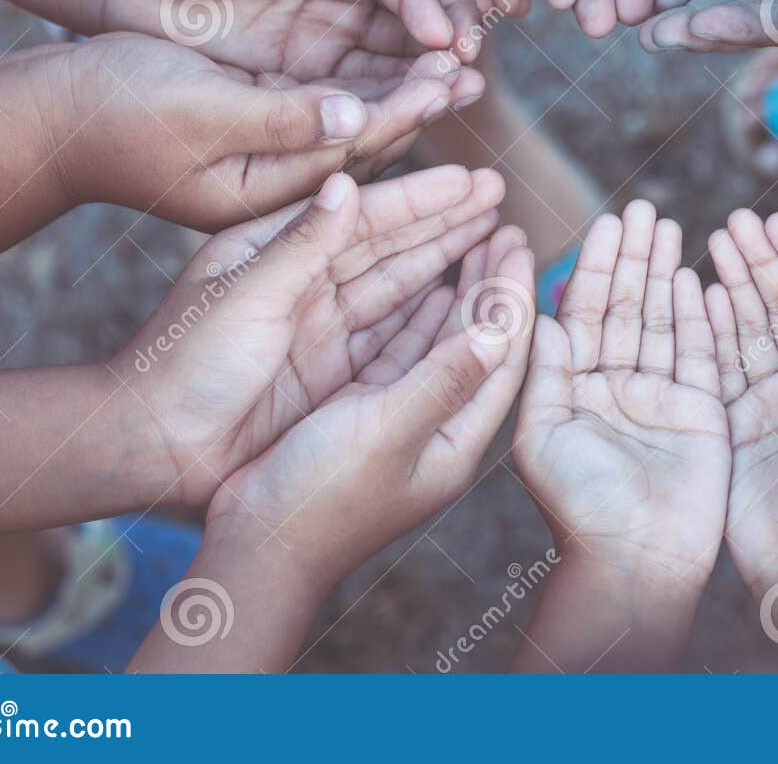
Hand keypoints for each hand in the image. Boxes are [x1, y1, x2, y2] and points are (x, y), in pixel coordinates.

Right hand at [44, 32, 467, 229]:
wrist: (45, 117)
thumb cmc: (110, 111)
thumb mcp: (197, 111)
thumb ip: (278, 119)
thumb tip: (353, 112)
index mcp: (262, 196)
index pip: (354, 152)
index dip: (406, 111)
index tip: (457, 79)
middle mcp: (274, 192)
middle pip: (366, 151)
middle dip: (421, 113)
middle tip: (479, 79)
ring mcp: (265, 173)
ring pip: (352, 135)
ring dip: (403, 102)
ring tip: (457, 69)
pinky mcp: (255, 148)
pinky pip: (326, 122)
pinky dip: (364, 94)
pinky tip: (399, 69)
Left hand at [73, 0, 495, 76]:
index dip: (429, 3)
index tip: (447, 32)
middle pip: (410, 26)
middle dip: (442, 49)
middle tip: (466, 72)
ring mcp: (325, 40)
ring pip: (388, 66)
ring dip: (422, 82)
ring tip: (454, 96)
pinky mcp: (300, 81)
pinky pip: (349, 99)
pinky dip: (381, 108)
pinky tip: (409, 118)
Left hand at [118, 167, 505, 505]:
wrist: (151, 447)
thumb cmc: (182, 365)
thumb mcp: (242, 296)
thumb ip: (301, 244)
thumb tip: (347, 182)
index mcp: (272, 249)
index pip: (359, 214)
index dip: (418, 196)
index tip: (469, 177)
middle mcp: (301, 283)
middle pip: (388, 244)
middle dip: (445, 219)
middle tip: (499, 192)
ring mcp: (317, 328)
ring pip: (397, 285)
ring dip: (446, 259)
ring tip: (495, 234)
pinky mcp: (327, 371)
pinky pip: (390, 336)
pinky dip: (429, 316)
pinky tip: (464, 297)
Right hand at [208, 226, 534, 591]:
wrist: (258, 547)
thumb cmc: (321, 499)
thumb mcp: (386, 432)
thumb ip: (443, 380)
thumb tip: (499, 331)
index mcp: (457, 441)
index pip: (503, 358)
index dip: (514, 300)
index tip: (519, 244)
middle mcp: (440, 430)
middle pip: (482, 346)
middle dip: (497, 289)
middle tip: (507, 229)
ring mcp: (405, 422)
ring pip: (447, 345)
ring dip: (465, 295)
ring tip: (480, 242)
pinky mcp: (368, 415)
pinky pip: (409, 354)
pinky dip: (424, 317)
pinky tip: (434, 286)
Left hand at [514, 201, 729, 586]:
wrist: (636, 562)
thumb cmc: (578, 508)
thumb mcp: (541, 436)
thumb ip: (541, 372)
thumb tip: (534, 310)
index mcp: (573, 388)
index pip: (584, 312)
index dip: (595, 266)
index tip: (605, 221)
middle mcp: (616, 386)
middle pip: (627, 306)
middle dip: (634, 256)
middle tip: (642, 205)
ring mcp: (661, 397)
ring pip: (664, 320)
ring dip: (665, 272)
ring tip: (669, 223)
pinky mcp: (701, 413)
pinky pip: (702, 354)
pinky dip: (700, 316)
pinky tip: (698, 276)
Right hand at [706, 211, 777, 585]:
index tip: (776, 220)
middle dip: (761, 259)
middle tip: (737, 220)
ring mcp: (771, 394)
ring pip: (748, 323)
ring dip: (732, 280)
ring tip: (714, 238)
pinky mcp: (736, 416)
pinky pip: (720, 359)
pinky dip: (706, 323)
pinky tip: (692, 287)